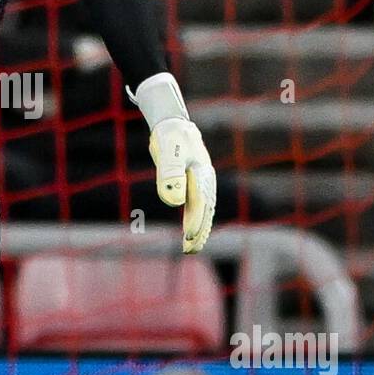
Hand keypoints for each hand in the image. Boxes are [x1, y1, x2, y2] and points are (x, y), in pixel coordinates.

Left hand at [128, 72, 216, 252]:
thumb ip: (170, 174)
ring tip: (192, 247)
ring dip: (200, 228)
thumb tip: (174, 202)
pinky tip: (193, 231)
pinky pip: (200, 205)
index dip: (195, 220)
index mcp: (201, 174)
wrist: (173, 124)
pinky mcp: (195, 184)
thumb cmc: (169, 137)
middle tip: (190, 250)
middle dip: (199, 230)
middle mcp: (205, 180)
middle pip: (205, 210)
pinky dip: (198, 219)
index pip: (199, 202)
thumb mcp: (167, 152)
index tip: (189, 236)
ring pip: (205, 210)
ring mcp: (202, 182)